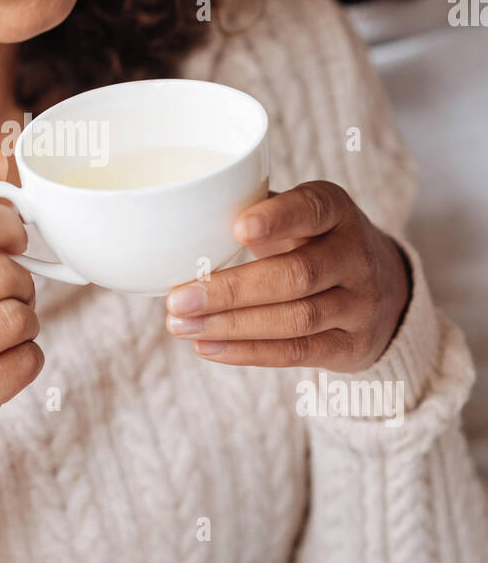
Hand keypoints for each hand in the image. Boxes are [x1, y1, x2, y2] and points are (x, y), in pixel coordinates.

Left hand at [166, 181, 410, 371]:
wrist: (384, 289)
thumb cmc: (315, 242)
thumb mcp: (298, 217)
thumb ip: (255, 212)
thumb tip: (187, 224)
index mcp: (337, 211)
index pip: (312, 210)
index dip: (278, 218)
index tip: (237, 228)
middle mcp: (356, 256)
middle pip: (297, 275)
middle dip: (231, 290)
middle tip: (178, 299)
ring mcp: (359, 305)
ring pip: (296, 319)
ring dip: (232, 326)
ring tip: (180, 326)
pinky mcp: (351, 346)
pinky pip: (297, 352)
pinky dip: (248, 352)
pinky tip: (206, 347)